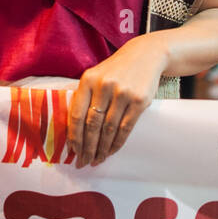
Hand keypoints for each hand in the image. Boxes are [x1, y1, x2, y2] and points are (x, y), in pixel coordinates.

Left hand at [68, 36, 165, 166]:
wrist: (145, 55)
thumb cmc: (115, 70)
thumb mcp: (96, 76)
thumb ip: (84, 97)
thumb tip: (74, 131)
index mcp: (88, 80)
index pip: (76, 114)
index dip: (74, 135)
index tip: (72, 151)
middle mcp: (104, 86)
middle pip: (92, 125)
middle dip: (86, 147)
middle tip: (83, 162)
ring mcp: (122, 93)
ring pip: (108, 129)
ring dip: (101, 148)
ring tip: (97, 160)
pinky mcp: (139, 101)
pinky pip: (125, 128)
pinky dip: (117, 143)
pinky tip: (111, 151)